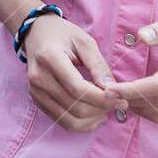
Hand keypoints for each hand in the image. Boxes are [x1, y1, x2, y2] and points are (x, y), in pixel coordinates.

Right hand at [19, 14, 119, 132]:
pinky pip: (62, 121)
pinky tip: (94, 114)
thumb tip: (113, 91)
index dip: (103, 99)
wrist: (37, 33)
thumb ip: (99, 66)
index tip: (122, 100)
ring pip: (70, 120)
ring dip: (93, 119)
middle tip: (118, 102)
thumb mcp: (85, 42)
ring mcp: (35, 91)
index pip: (78, 88)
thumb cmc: (63, 35)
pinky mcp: (37, 100)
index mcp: (49, 58)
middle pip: (76, 106)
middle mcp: (39, 77)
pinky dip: (82, 123)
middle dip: (102, 109)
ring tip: (107, 109)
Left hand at [107, 13, 157, 123]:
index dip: (128, 90)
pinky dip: (150, 113)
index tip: (107, 89)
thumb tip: (140, 37)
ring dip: (135, 108)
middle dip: (126, 100)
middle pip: (153, 104)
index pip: (154, 87)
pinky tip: (136, 103)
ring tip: (115, 98)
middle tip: (103, 93)